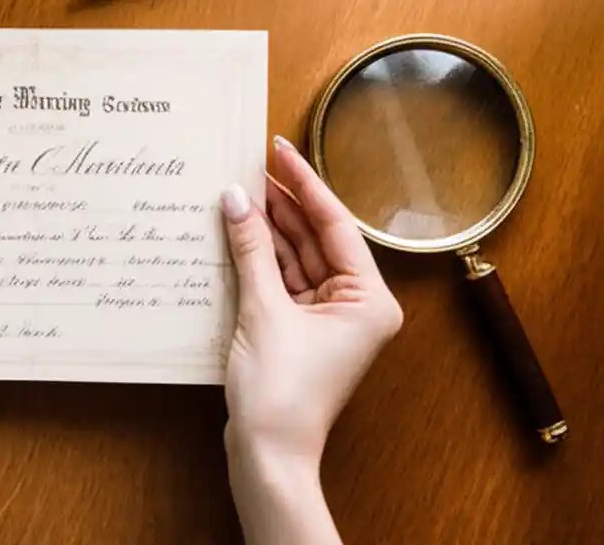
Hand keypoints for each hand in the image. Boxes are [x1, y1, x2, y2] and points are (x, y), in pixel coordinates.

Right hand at [222, 135, 402, 463]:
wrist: (268, 453)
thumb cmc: (281, 392)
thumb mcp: (263, 310)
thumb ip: (250, 249)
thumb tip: (234, 199)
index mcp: (369, 299)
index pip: (334, 224)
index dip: (303, 184)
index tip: (279, 150)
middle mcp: (357, 304)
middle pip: (316, 239)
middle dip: (282, 204)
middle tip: (249, 166)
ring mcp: (329, 318)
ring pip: (296, 258)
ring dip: (267, 229)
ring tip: (237, 191)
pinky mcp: (301, 330)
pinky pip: (283, 281)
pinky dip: (260, 259)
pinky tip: (238, 231)